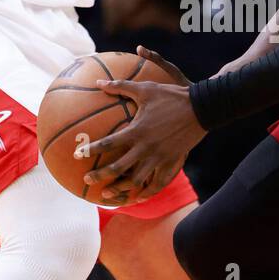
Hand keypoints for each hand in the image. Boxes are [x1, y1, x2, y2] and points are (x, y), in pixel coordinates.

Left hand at [77, 46, 204, 201]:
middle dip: (101, 176)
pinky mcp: (172, 162)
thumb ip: (120, 86)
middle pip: (119, 168)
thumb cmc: (171, 96)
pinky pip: (158, 183)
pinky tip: (138, 197)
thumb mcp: (145, 89)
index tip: (77, 155)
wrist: (201, 108)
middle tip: (86, 180)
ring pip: (137, 180)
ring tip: (108, 194)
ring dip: (121, 189)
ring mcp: (159, 157)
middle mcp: (146, 148)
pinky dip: (147, 192)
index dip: (91, 150)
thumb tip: (99, 82)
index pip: (109, 143)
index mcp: (137, 131)